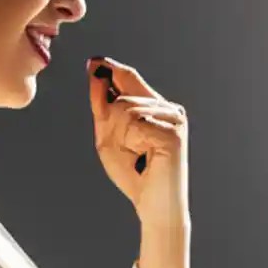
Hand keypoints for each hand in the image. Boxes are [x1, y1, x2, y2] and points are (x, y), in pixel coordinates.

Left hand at [87, 57, 188, 227]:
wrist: (154, 205)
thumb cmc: (133, 173)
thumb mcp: (109, 134)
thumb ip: (102, 103)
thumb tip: (96, 67)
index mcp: (155, 107)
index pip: (128, 78)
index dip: (110, 70)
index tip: (93, 62)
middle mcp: (168, 108)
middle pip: (122, 98)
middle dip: (110, 125)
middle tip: (126, 151)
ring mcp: (174, 119)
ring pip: (126, 110)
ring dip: (120, 138)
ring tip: (136, 156)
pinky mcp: (174, 133)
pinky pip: (136, 124)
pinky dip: (131, 144)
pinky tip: (145, 159)